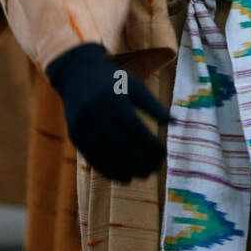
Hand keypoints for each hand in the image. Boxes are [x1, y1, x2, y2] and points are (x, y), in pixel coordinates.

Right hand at [46, 42, 168, 183]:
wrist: (77, 73)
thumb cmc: (113, 81)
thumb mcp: (134, 86)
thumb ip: (153, 105)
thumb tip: (175, 123)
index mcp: (113, 99)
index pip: (135, 129)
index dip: (150, 144)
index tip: (163, 154)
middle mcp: (95, 113)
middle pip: (120, 144)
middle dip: (140, 160)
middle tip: (156, 169)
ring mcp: (82, 125)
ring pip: (106, 155)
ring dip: (127, 169)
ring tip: (144, 175)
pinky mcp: (75, 135)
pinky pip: (92, 158)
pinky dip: (110, 171)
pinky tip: (125, 177)